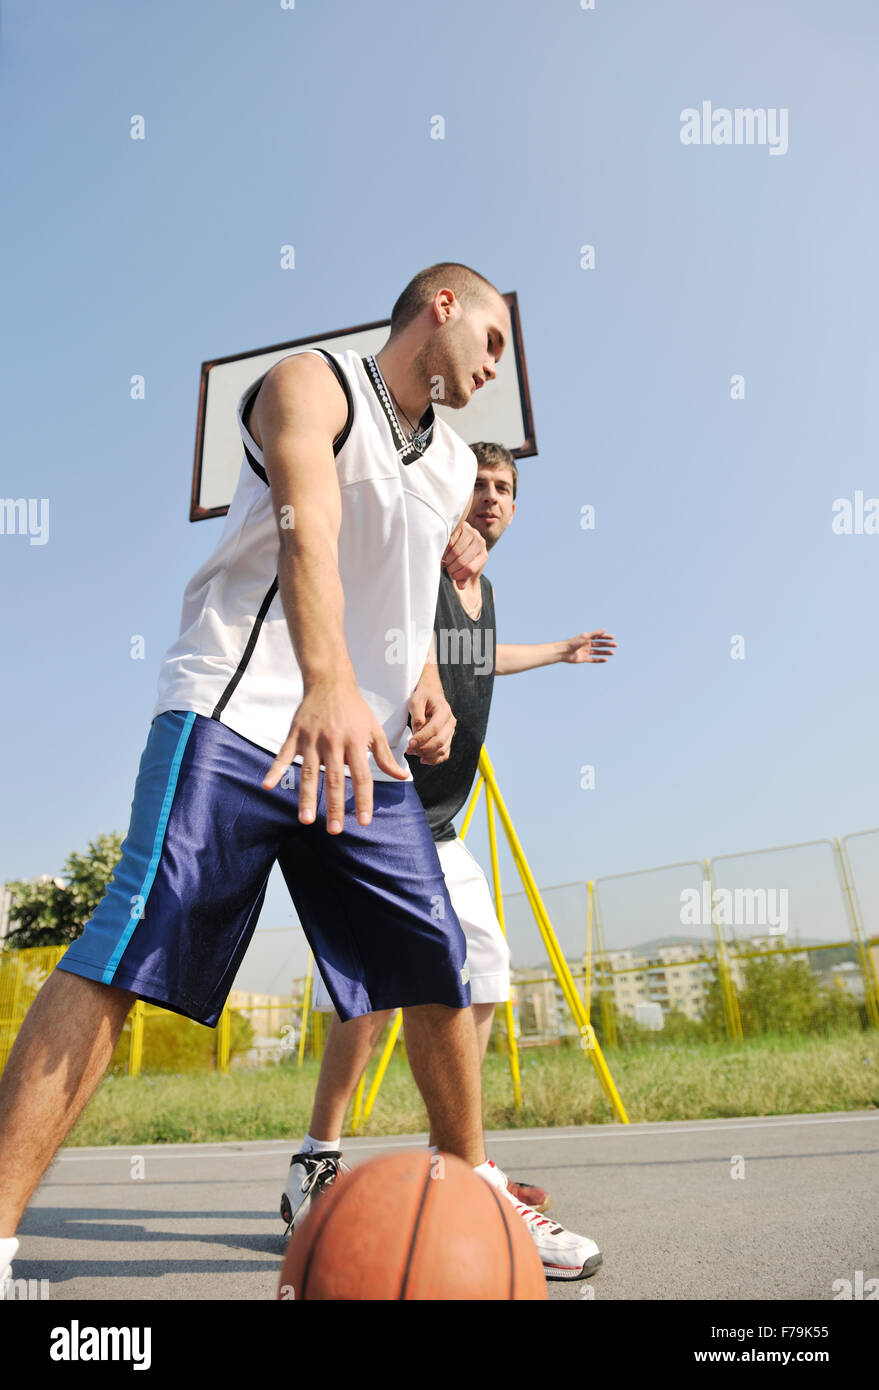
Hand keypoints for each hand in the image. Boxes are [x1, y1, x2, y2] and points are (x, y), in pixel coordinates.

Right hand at [262, 679, 409, 831]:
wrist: (330, 683)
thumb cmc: (355, 710)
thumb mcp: (374, 730)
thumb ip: (385, 756)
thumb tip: (403, 777)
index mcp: (356, 743)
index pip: (362, 777)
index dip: (363, 800)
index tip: (364, 821)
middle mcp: (334, 742)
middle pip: (334, 779)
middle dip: (334, 806)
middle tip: (335, 830)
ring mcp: (312, 739)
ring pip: (309, 772)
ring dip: (307, 797)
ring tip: (306, 819)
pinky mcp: (295, 735)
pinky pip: (284, 755)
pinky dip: (275, 769)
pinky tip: (268, 786)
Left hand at [406, 684, 456, 763]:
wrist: (431, 694)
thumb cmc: (423, 697)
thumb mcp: (415, 701)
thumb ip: (417, 716)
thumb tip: (418, 732)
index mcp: (444, 711)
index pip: (435, 728)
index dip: (422, 738)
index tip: (410, 744)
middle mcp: (450, 722)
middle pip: (440, 741)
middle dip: (423, 748)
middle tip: (409, 750)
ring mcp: (450, 731)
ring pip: (442, 749)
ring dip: (427, 755)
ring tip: (413, 752)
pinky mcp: (447, 738)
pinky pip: (444, 753)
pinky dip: (435, 759)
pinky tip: (423, 759)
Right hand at [442, 521, 487, 587]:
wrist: (460, 537)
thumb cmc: (461, 557)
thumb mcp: (464, 569)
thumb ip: (463, 578)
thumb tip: (461, 586)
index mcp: (483, 555)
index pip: (470, 569)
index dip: (458, 575)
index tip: (452, 576)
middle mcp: (481, 543)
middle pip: (462, 561)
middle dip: (451, 568)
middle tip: (447, 568)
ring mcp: (473, 533)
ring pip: (456, 552)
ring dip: (447, 559)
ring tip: (445, 560)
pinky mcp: (463, 526)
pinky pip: (450, 541)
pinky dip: (445, 549)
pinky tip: (443, 551)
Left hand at [559, 630, 616, 663]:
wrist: (563, 652)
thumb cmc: (573, 642)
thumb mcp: (586, 636)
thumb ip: (595, 633)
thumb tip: (605, 630)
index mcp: (586, 638)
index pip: (598, 637)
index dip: (606, 637)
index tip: (613, 637)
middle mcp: (586, 644)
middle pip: (599, 644)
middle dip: (607, 644)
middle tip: (616, 645)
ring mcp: (585, 652)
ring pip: (597, 652)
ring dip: (605, 652)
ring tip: (613, 653)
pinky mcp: (583, 659)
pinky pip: (593, 660)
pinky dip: (599, 660)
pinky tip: (606, 660)